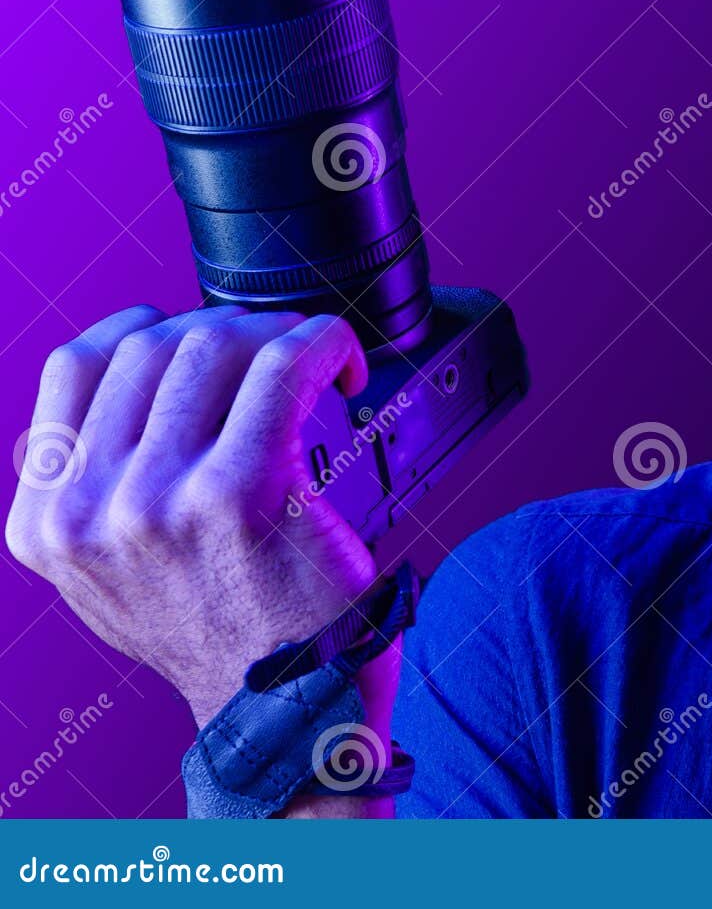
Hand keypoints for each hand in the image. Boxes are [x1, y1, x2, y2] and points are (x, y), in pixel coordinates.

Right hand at [6, 304, 390, 728]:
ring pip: (216, 343)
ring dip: (279, 331)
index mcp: (46, 523)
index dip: (147, 326)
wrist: (286, 708)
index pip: (76, 366)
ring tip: (315, 360)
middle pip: (156, 345)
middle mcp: (89, 510)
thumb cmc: (220, 633)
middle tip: (281, 353)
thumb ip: (87, 497)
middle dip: (232, 327)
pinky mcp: (240, 492)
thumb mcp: (109, 577)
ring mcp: (159, 499)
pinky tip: (342, 366)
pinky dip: (321, 343)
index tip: (198, 331)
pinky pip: (282, 369)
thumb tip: (91, 407)